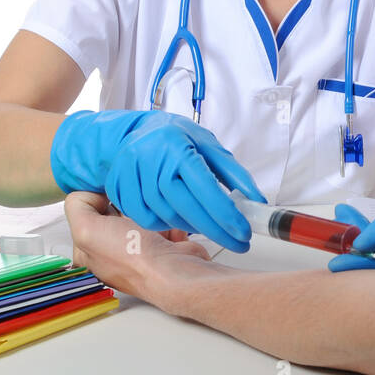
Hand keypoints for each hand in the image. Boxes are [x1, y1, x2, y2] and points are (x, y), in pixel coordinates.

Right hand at [51, 109, 265, 252]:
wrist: (133, 132)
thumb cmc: (175, 138)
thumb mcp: (207, 145)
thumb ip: (233, 173)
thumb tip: (256, 200)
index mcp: (176, 145)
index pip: (204, 186)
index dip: (225, 213)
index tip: (243, 232)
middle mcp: (150, 159)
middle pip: (185, 205)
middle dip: (215, 229)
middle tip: (237, 242)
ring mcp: (130, 175)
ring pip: (165, 216)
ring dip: (192, 226)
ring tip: (210, 226)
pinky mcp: (118, 189)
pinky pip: (145, 219)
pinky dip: (166, 224)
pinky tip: (180, 218)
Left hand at [64, 191, 213, 305]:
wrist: (176, 271)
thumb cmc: (133, 257)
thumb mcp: (87, 229)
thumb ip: (78, 205)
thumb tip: (94, 190)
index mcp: (87, 251)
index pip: (84, 210)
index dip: (97, 198)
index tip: (110, 197)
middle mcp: (110, 252)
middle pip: (112, 209)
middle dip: (124, 202)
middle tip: (132, 206)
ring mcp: (137, 250)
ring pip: (137, 212)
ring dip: (146, 208)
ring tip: (151, 215)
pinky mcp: (162, 246)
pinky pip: (161, 220)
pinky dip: (164, 217)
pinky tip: (165, 224)